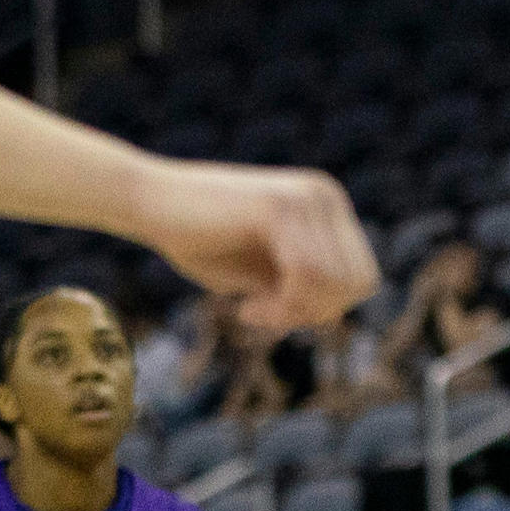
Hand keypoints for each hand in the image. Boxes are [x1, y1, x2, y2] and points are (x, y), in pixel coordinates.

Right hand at [128, 160, 375, 336]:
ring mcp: (307, 197)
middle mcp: (326, 195)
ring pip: (334, 284)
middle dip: (313, 313)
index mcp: (327, 206)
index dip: (325, 308)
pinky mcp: (280, 207)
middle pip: (358, 283)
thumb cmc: (197, 239)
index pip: (362, 277)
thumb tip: (335, 315)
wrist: (147, 202)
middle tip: (261, 314)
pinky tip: (244, 308)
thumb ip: (300, 288)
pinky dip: (281, 306)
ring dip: (293, 313)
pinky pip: (307, 276)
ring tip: (251, 310)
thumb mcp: (260, 274)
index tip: (276, 312)